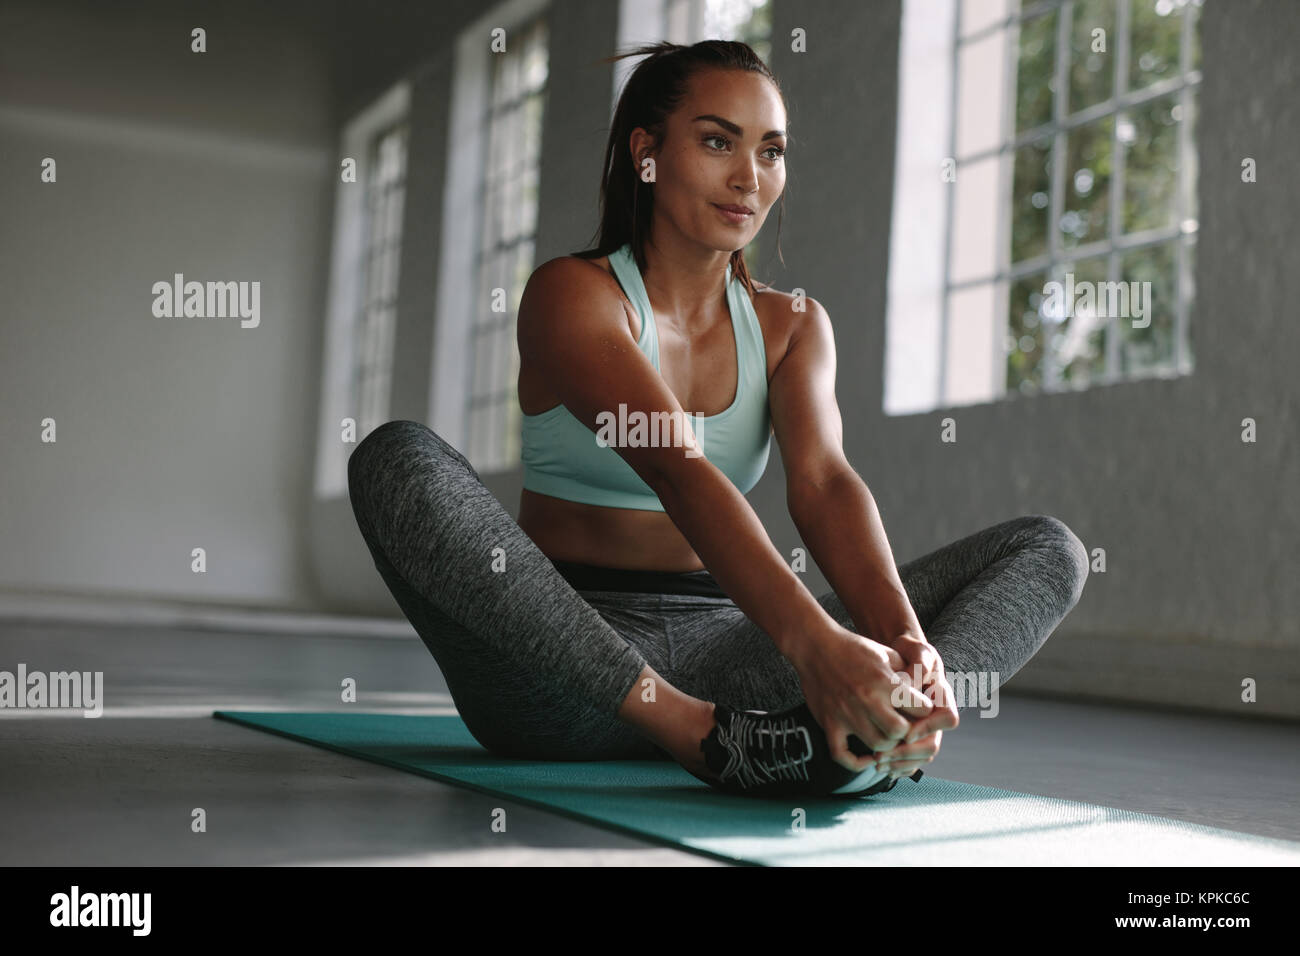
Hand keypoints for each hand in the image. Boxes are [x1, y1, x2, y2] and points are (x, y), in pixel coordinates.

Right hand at [785, 620, 935, 773]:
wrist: (815, 647)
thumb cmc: (852, 648)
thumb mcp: (886, 652)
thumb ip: (907, 671)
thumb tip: (923, 688)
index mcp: (884, 682)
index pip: (920, 709)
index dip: (924, 710)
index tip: (919, 708)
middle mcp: (867, 700)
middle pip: (900, 732)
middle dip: (907, 731)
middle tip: (904, 725)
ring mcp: (846, 715)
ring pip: (878, 746)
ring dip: (888, 744)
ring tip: (887, 736)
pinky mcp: (830, 724)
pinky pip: (843, 755)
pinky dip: (857, 762)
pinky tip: (867, 758)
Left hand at [876, 631, 959, 779]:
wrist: (898, 661)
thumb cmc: (908, 653)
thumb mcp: (917, 650)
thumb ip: (920, 661)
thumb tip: (916, 679)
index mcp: (943, 698)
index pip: (948, 719)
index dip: (928, 727)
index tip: (906, 731)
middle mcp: (936, 718)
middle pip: (932, 745)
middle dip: (908, 752)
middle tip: (883, 755)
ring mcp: (925, 730)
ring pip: (920, 757)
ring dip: (899, 763)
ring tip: (877, 763)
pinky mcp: (911, 738)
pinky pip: (910, 761)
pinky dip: (896, 766)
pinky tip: (879, 766)